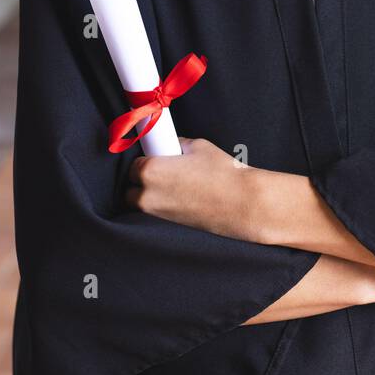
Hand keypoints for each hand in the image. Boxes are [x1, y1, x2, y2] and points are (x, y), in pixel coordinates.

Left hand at [126, 136, 254, 240]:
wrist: (243, 203)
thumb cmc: (222, 174)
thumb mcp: (198, 147)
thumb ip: (177, 145)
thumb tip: (172, 145)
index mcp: (150, 171)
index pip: (131, 165)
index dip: (144, 161)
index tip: (154, 159)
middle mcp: (147, 196)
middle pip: (131, 189)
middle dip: (143, 182)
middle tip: (164, 175)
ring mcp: (156, 216)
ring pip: (142, 205)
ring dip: (151, 197)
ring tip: (175, 189)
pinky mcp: (168, 229)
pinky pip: (157, 216)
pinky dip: (164, 209)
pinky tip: (183, 201)